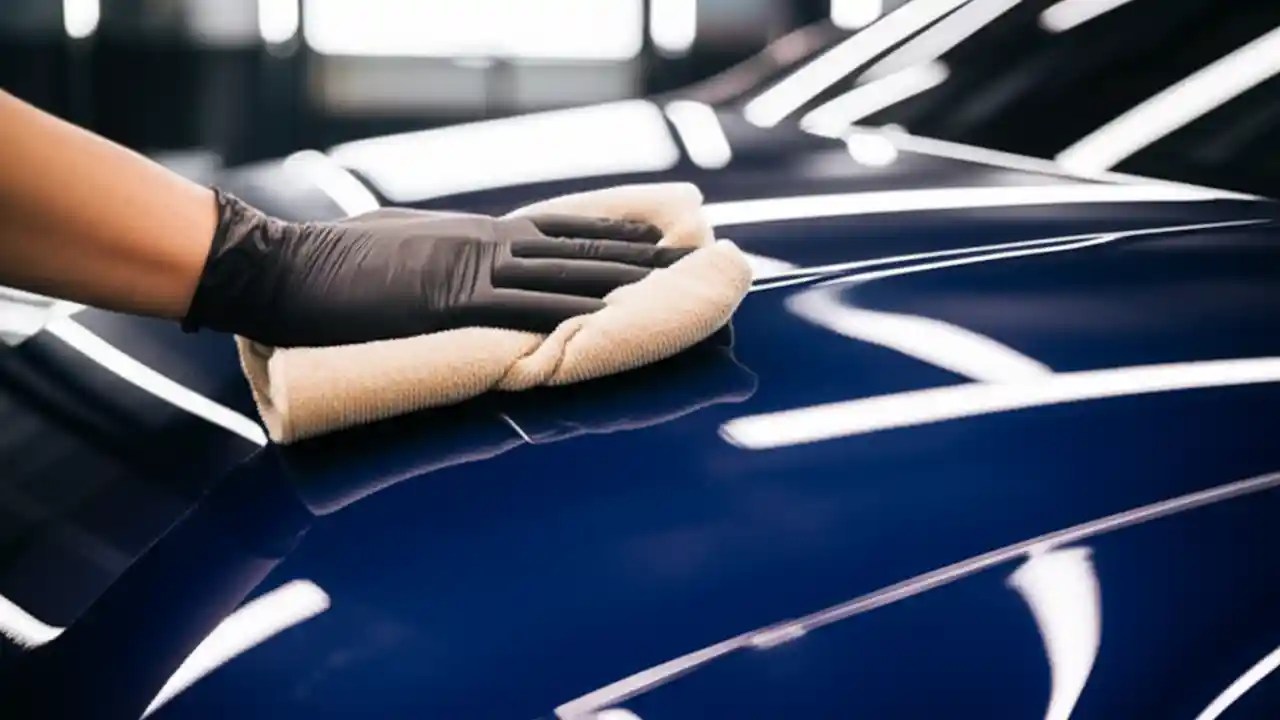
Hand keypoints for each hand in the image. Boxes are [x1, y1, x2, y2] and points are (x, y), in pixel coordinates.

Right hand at [183, 190, 689, 346]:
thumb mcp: (398, 249)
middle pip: (578, 247)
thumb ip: (439, 257)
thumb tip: (459, 268)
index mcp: (472, 234)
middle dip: (640, 256)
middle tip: (694, 257)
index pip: (560, 230)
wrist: (282, 268)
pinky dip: (574, 309)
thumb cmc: (330, 264)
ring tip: (676, 284)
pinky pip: (525, 307)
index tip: (657, 237)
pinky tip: (612, 313)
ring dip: (625, 280)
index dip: (613, 234)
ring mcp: (470, 270)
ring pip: (565, 273)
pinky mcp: (451, 301)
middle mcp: (484, 244)